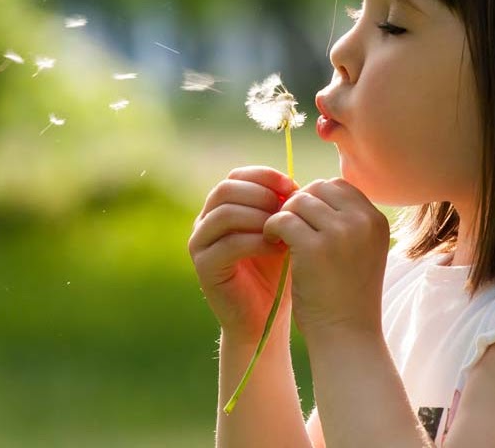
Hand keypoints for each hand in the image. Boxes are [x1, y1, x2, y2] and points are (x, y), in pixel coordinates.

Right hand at [188, 166, 297, 341]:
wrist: (264, 319)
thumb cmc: (276, 274)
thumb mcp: (282, 233)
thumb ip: (281, 208)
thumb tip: (294, 184)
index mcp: (221, 208)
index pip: (236, 176)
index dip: (263, 176)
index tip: (292, 185)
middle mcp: (204, 222)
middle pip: (226, 189)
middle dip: (261, 194)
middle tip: (288, 208)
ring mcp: (200, 244)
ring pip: (225, 214)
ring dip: (259, 217)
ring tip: (284, 229)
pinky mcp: (204, 267)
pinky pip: (228, 244)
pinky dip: (257, 242)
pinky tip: (279, 250)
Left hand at [264, 178, 389, 340]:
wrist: (346, 335)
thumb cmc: (347, 296)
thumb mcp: (357, 252)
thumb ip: (342, 221)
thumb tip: (306, 193)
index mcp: (377, 221)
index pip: (338, 186)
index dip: (315, 198)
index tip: (304, 220)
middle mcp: (363, 221)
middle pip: (317, 188)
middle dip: (298, 205)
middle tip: (287, 228)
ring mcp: (340, 233)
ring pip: (298, 201)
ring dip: (283, 216)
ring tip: (279, 237)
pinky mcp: (314, 247)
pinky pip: (282, 219)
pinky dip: (271, 228)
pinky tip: (272, 244)